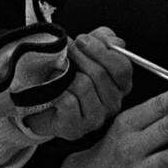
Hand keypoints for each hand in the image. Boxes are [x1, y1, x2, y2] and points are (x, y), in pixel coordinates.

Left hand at [21, 27, 133, 141]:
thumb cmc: (70, 74)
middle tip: (66, 51)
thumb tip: (114, 41)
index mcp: (121, 85)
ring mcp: (96, 118)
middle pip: (100, 74)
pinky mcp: (76, 128)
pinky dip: (57, 90)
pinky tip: (53, 89)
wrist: (44, 100)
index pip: (122, 67)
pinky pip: (68, 101)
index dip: (100, 50)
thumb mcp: (89, 49)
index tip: (82, 40)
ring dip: (66, 74)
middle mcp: (113, 104)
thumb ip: (105, 39)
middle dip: (78, 57)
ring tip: (58, 72)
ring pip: (83, 85)